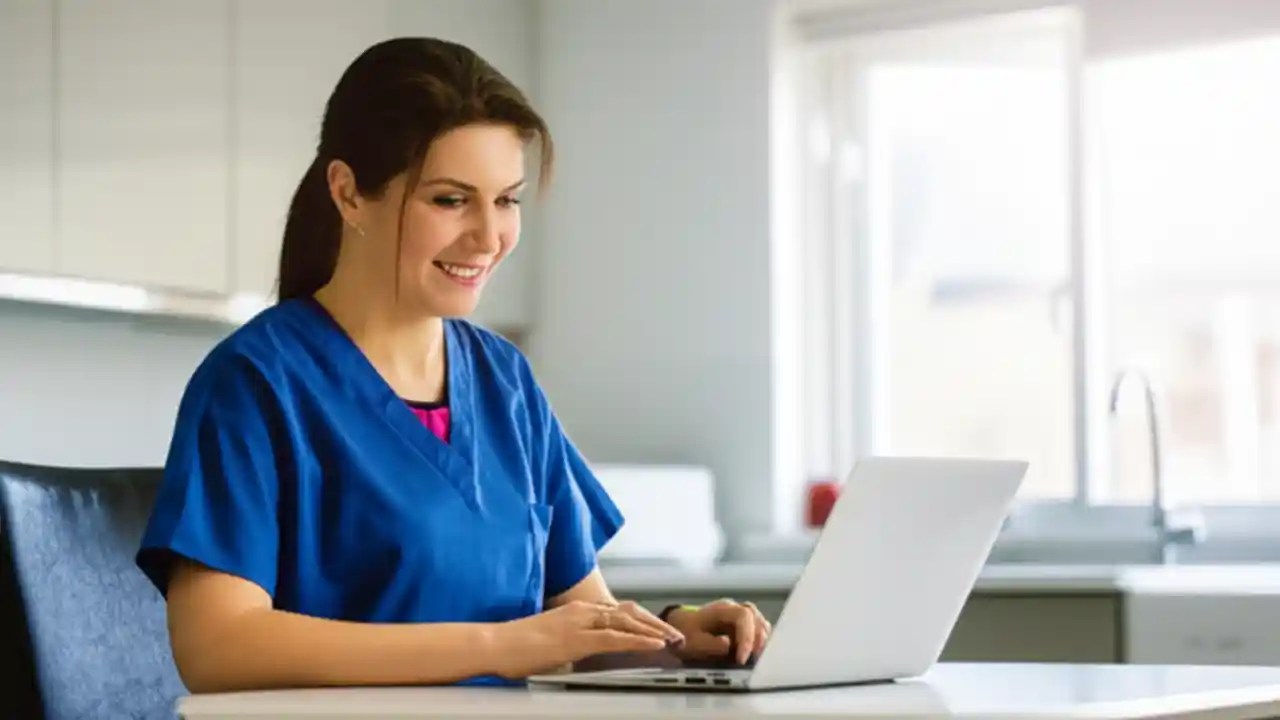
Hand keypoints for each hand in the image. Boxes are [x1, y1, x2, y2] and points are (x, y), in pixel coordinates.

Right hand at [492, 600, 684, 678]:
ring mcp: (581, 622)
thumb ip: (574, 643)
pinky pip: (616, 638)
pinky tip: (654, 645)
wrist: (496, 644)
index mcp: (578, 611)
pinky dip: (639, 640)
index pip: (619, 611)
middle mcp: (583, 611)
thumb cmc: (518, 645)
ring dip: (654, 631)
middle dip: (655, 623)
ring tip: (672, 640)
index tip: (660, 630)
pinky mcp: (577, 638)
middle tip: (675, 635)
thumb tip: (585, 655)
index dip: (643, 620)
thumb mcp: (554, 642)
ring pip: (628, 622)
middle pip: (630, 612)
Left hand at [666, 599, 771, 665]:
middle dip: (757, 639)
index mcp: (720, 609)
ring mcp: (738, 614)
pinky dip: (759, 641)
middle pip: (754, 616)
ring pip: (758, 621)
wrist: (680, 627)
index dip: (747, 637)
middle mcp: (733, 608)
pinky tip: (755, 655)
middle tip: (753, 660)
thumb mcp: (693, 642)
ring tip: (755, 659)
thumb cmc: (686, 634)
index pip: (743, 615)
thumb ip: (711, 644)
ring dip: (760, 640)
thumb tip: (729, 644)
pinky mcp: (742, 624)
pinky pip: (757, 628)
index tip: (742, 659)